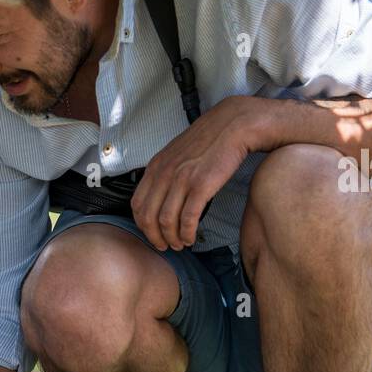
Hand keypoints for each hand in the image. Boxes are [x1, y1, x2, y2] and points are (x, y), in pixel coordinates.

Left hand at [131, 96, 260, 251]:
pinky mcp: (201, 185)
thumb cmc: (209, 139)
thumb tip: (160, 196)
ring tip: (180, 244)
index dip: (143, 225)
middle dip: (155, 237)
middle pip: (148, 217)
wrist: (234, 124)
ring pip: (166, 222)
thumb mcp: (177, 152)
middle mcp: (164, 173)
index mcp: (156, 166)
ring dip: (172, 239)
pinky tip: (191, 237)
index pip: (137, 205)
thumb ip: (165, 172)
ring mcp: (182, 179)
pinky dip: (187, 233)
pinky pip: (188, 219)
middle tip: (165, 247)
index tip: (152, 234)